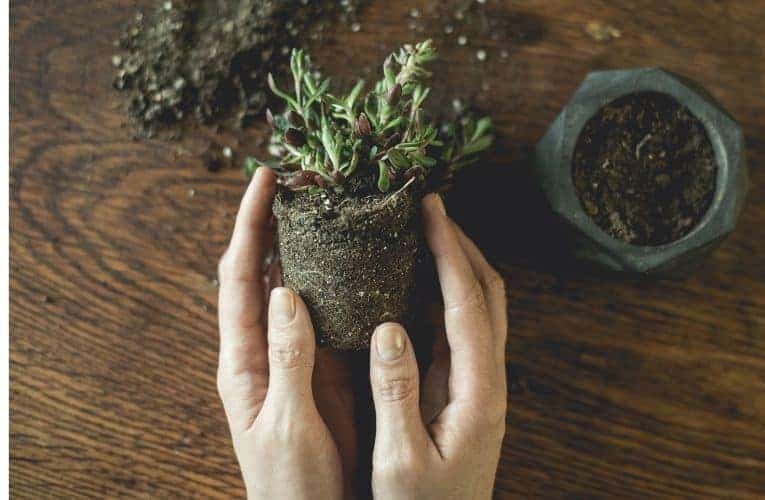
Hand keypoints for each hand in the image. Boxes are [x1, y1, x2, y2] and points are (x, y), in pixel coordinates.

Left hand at [217, 167, 355, 498]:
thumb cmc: (289, 483)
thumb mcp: (284, 421)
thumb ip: (286, 358)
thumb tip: (284, 290)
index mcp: (243, 361)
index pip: (239, 277)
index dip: (250, 225)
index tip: (266, 179)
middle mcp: (264, 348)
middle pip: (262, 270)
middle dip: (275, 221)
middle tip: (304, 179)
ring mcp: (293, 355)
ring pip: (295, 286)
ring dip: (306, 245)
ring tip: (332, 205)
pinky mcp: (322, 367)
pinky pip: (327, 313)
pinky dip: (337, 281)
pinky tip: (359, 260)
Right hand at [369, 194, 507, 498]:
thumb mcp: (400, 462)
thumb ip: (395, 394)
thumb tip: (388, 328)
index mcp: (478, 393)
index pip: (469, 304)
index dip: (450, 252)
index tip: (430, 210)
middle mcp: (488, 380)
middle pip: (487, 294)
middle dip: (461, 244)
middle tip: (427, 208)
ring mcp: (480, 384)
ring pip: (480, 307)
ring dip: (458, 264)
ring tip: (422, 232)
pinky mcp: (465, 392)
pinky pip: (460, 328)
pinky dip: (444, 294)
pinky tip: (414, 283)